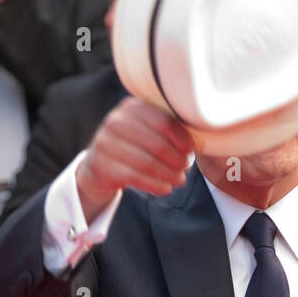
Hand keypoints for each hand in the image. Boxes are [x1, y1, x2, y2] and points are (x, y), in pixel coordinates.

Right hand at [75, 96, 193, 217]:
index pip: (163, 120)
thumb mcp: (146, 130)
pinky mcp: (101, 166)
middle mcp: (115, 121)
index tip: (191, 149)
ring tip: (179, 180)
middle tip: (185, 168)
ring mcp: (105, 143)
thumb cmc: (133, 146)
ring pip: (146, 163)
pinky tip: (165, 188)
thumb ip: (167, 130)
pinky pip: (135, 178)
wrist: (100, 165)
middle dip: (176, 159)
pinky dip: (155, 185)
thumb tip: (198, 143)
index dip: (181, 137)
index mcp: (131, 107)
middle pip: (156, 143)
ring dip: (168, 174)